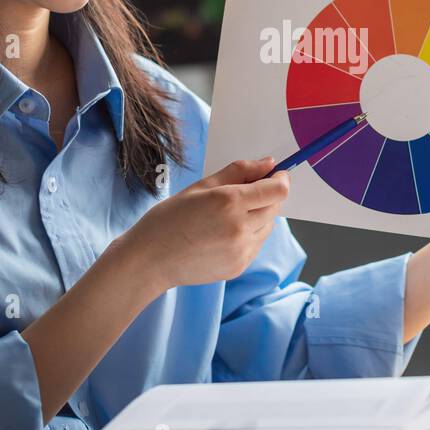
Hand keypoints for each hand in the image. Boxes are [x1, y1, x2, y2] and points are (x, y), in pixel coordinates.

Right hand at [120, 157, 289, 290]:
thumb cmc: (168, 219)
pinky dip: (249, 234)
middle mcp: (240, 228)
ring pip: (268, 226)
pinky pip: (256, 243)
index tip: (276, 173)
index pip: (277, 190)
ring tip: (227, 216)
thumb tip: (268, 163)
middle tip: (244, 192)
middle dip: (268, 195)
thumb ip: (238, 171)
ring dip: (259, 216)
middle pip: (275, 206)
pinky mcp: (239, 266)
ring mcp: (241, 250)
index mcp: (229, 202)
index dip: (281, 178)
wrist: (149, 261)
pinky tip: (223, 234)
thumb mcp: (200, 186)